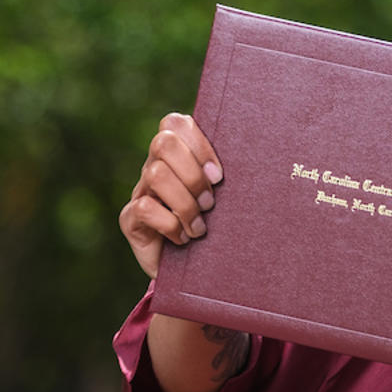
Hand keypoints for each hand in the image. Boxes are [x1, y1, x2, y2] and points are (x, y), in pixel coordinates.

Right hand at [119, 112, 223, 277]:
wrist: (196, 269)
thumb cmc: (218, 225)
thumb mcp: (227, 196)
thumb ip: (228, 175)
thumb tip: (260, 155)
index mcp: (178, 154)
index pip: (176, 123)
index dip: (199, 145)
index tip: (219, 176)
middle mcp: (155, 166)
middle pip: (163, 143)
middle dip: (193, 174)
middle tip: (210, 202)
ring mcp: (141, 191)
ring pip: (156, 174)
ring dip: (185, 203)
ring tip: (201, 226)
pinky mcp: (130, 218)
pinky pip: (145, 208)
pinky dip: (170, 224)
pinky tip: (184, 237)